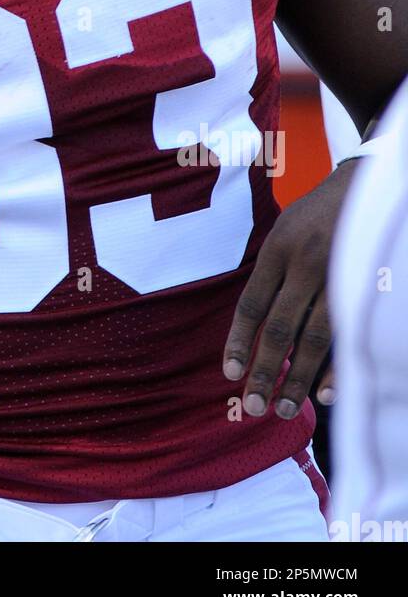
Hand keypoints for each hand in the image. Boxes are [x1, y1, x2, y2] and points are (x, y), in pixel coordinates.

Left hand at [221, 163, 354, 417]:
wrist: (366, 186)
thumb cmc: (318, 214)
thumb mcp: (284, 230)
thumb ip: (270, 273)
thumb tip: (253, 326)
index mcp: (279, 248)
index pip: (252, 304)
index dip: (239, 342)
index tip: (230, 374)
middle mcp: (306, 264)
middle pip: (280, 328)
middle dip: (264, 371)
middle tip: (251, 407)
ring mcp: (339, 277)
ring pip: (315, 339)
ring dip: (297, 379)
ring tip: (281, 410)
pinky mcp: (366, 288)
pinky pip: (350, 335)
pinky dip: (337, 367)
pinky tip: (324, 395)